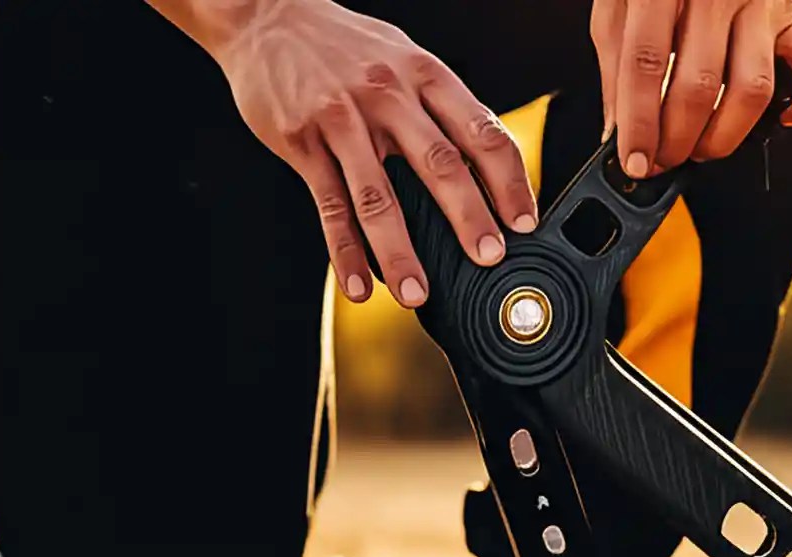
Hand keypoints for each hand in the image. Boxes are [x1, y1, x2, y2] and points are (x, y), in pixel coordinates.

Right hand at [202, 0, 537, 305]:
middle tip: (489, 258)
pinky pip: (330, 206)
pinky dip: (346, 252)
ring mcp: (342, 119)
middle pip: (439, 164)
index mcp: (426, 74)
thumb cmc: (346, 45)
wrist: (267, 15)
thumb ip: (444, 107)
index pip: (482, 131)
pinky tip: (361, 284)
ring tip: (418, 292)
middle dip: (468, 217)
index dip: (509, 181)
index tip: (525, 221)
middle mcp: (388, 94)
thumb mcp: (406, 58)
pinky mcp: (301, 141)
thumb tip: (489, 159)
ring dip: (400, 251)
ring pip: (378, 196)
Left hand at [590, 0, 791, 177]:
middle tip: (663, 161)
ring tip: (699, 148)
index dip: (639, 123)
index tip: (635, 163)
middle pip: (699, 86)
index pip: (646, 63)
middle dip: (677, 140)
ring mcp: (762, 1)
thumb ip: (616, 65)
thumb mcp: (619, 4)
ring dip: (723, 137)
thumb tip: (619, 134)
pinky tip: (781, 122)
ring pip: (752, 90)